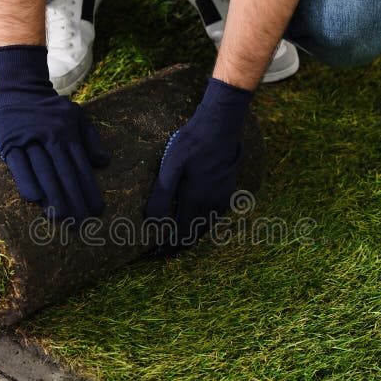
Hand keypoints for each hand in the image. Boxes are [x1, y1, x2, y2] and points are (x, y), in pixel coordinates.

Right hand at [0, 45, 108, 220]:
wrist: (19, 87)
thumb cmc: (50, 109)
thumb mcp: (75, 115)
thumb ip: (90, 139)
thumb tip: (104, 162)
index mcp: (68, 133)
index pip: (81, 167)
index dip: (89, 190)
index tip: (96, 210)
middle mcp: (51, 136)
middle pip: (65, 173)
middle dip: (74, 199)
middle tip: (81, 222)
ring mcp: (29, 138)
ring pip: (44, 170)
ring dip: (53, 195)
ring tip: (61, 216)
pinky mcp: (9, 141)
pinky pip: (18, 164)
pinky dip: (26, 180)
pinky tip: (35, 199)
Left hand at [145, 77, 252, 251]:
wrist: (219, 127)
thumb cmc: (191, 143)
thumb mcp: (170, 167)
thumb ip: (161, 196)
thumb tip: (152, 223)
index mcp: (196, 201)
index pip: (181, 236)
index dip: (168, 248)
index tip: (155, 253)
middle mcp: (212, 204)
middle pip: (194, 236)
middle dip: (178, 245)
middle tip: (162, 249)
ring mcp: (223, 198)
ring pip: (205, 228)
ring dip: (190, 235)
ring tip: (174, 236)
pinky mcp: (228, 191)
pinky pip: (214, 216)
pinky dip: (201, 224)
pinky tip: (192, 217)